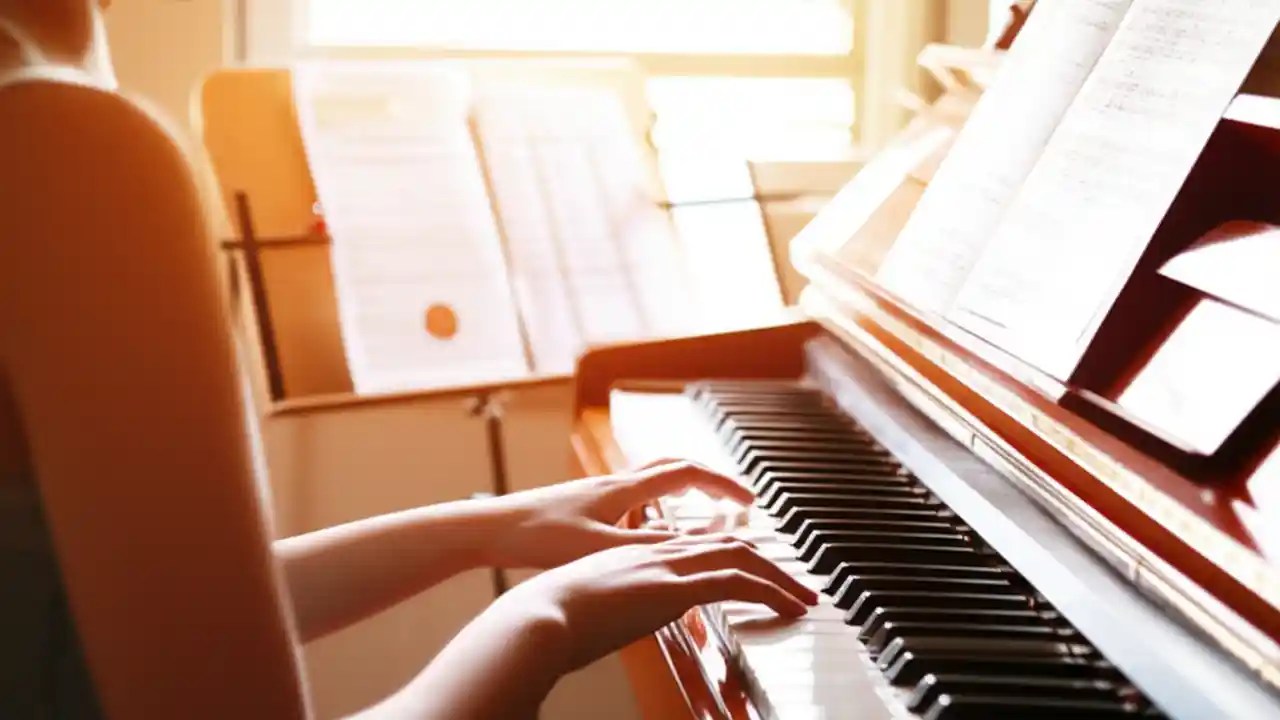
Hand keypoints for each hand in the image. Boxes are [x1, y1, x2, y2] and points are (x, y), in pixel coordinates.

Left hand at [485, 459, 752, 569]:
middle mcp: (612, 484)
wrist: (489, 529)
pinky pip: (629, 501)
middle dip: (708, 481)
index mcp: (624, 488)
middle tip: (732, 500)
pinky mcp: (579, 508)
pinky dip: (651, 511)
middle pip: (672, 467)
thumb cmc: (537, 537)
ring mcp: (595, 494)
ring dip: (679, 493)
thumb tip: (693, 548)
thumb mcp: (601, 550)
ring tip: (697, 516)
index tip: (749, 501)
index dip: (724, 484)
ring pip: (650, 483)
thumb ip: (649, 550)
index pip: (688, 473)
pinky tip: (645, 537)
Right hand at [502, 534, 819, 672]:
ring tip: (803, 598)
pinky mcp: (675, 585)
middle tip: (792, 584)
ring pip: (740, 555)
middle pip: (725, 543)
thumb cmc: (551, 620)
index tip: (750, 569)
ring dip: (778, 577)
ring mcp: (666, 564)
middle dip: (765, 563)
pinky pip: (738, 579)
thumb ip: (613, 605)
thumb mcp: (589, 607)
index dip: (727, 554)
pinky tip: (789, 607)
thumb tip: (621, 617)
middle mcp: (655, 551)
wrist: (539, 617)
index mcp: (634, 554)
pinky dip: (771, 590)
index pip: (694, 545)